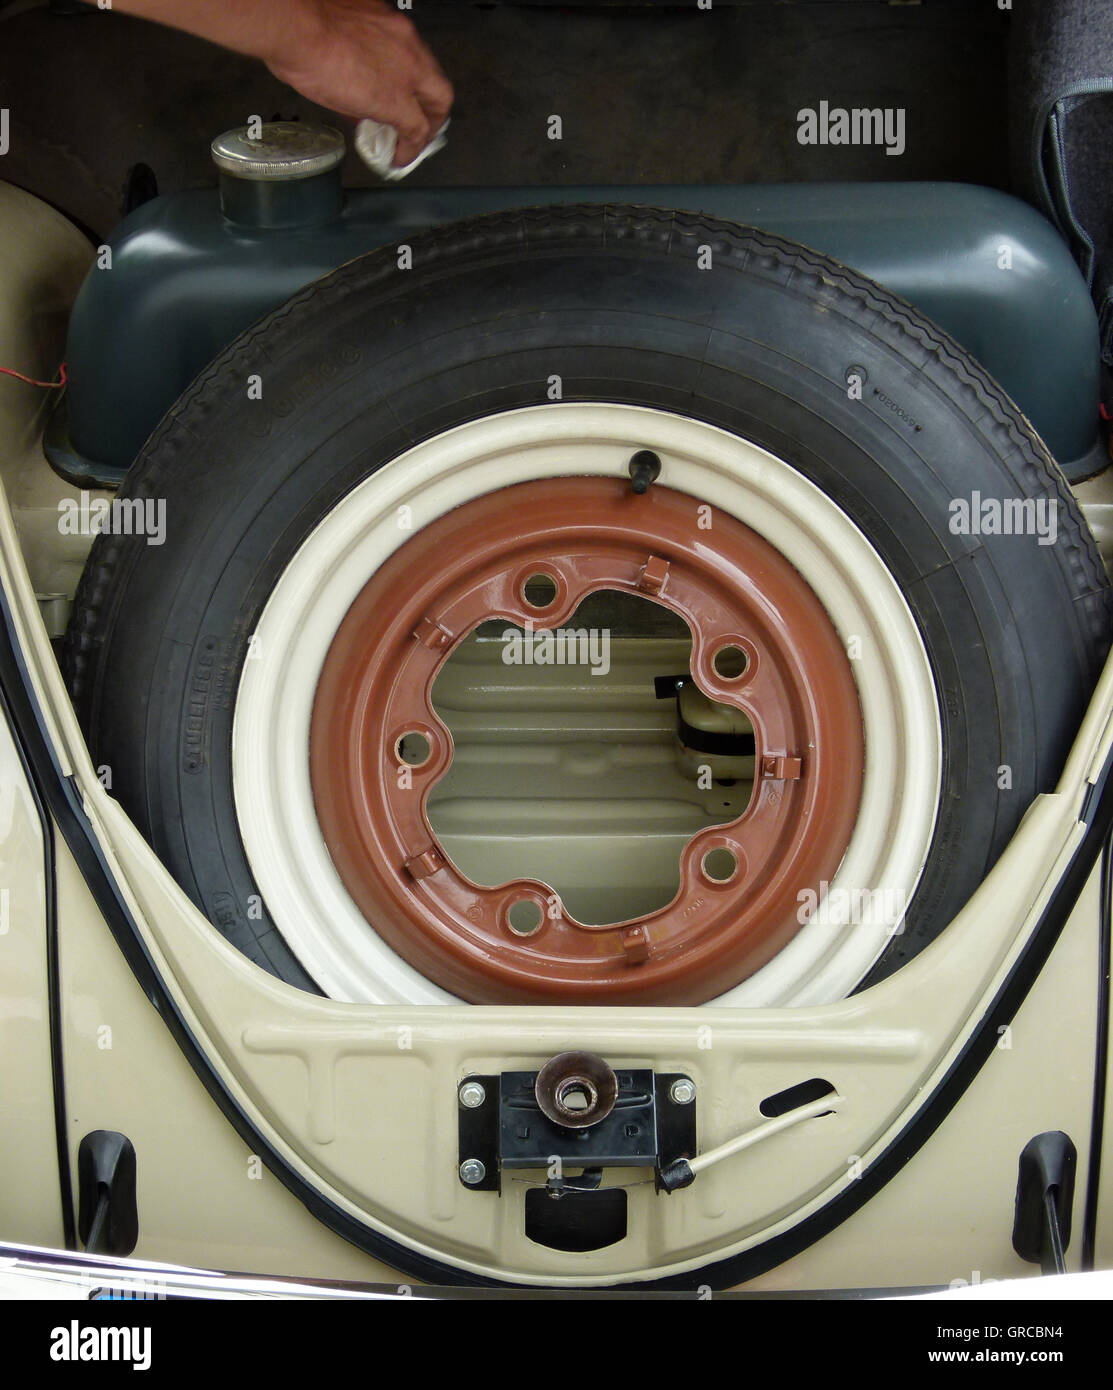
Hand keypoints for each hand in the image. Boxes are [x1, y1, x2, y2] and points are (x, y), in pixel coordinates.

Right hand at [265, 0, 453, 166]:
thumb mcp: (337, 35)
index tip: (408, 94)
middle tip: (421, 127)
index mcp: (389, 23)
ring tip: (408, 144)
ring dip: (423, 127)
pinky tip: (400, 157)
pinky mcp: (396, 101)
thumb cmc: (301, 25)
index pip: (415, 56)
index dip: (416, 82)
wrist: (295, 29)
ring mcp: (406, 70)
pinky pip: (415, 130)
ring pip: (435, 102)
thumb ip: (356, 60)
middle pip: (435, 81)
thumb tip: (354, 90)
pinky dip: (411, 147)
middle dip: (432, 109)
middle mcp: (405, 41)